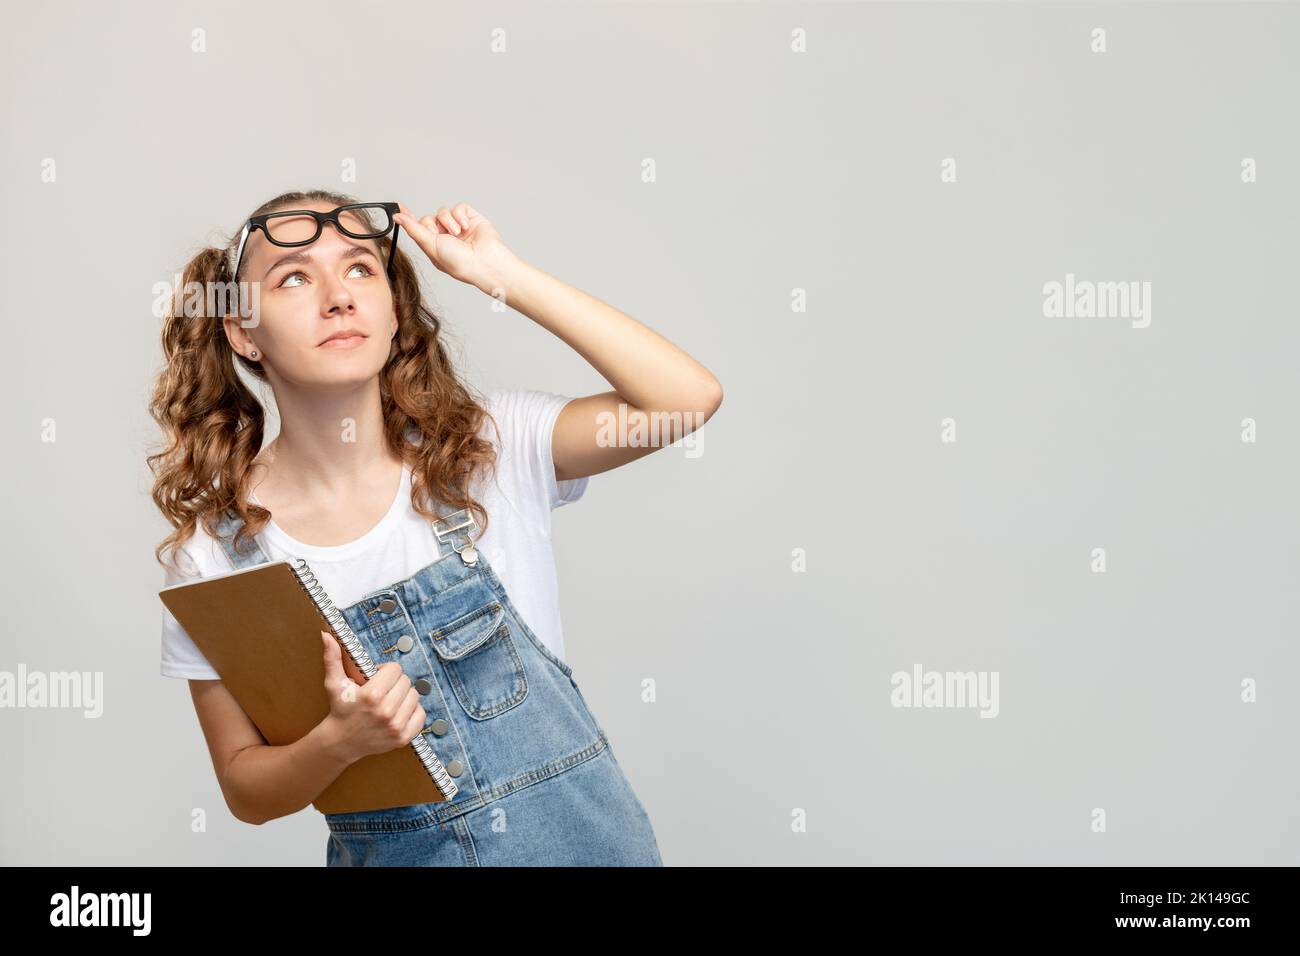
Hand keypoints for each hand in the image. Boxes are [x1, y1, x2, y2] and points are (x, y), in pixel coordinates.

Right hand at [319, 631, 425, 763]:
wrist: (341, 742)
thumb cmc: (340, 710)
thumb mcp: (334, 684)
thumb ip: (332, 658)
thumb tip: (327, 635)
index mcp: (371, 695)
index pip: (395, 669)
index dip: (386, 671)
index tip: (376, 678)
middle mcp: (385, 712)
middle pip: (406, 682)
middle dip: (395, 682)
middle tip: (383, 689)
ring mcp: (395, 726)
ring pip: (414, 696)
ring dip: (404, 696)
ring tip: (389, 700)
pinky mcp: (402, 738)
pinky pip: (421, 715)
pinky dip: (413, 711)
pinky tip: (398, 711)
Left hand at [394, 201, 515, 293]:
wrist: (484, 262)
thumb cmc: (459, 262)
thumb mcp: (430, 245)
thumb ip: (413, 229)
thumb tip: (397, 216)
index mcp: (434, 246)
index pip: (417, 228)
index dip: (408, 218)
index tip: (399, 207)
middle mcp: (445, 236)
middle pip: (429, 218)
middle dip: (434, 224)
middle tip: (442, 235)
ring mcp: (458, 227)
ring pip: (443, 212)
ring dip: (449, 221)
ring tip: (458, 234)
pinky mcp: (470, 218)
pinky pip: (459, 207)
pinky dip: (461, 216)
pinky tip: (466, 227)